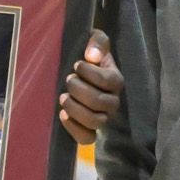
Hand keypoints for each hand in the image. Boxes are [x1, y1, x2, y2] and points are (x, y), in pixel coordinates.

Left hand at [57, 29, 123, 144]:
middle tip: (68, 79)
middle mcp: (113, 101)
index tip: (77, 65)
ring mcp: (103, 117)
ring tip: (63, 97)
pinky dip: (73, 128)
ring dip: (75, 108)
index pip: (106, 80)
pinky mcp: (91, 130)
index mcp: (115, 80)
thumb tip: (92, 56)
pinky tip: (63, 114)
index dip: (88, 72)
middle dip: (78, 89)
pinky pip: (86, 138)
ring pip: (95, 122)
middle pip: (98, 102)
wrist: (81, 75)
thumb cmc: (90, 57)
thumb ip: (97, 42)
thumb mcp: (96, 41)